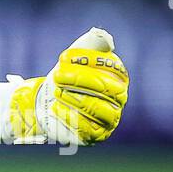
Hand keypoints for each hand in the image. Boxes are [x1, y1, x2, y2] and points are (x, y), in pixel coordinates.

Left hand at [10, 27, 128, 145]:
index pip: (111, 66)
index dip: (87, 60)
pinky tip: (54, 108)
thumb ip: (89, 45)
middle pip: (104, 87)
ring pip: (96, 107)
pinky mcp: (97, 134)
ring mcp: (110, 118)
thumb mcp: (77, 60)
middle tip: (57, 75)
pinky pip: (85, 127)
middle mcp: (119, 98)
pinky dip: (68, 116)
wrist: (53, 104)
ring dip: (74, 98)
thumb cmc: (68, 79)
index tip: (63, 57)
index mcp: (119, 77)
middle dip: (79, 79)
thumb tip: (102, 36)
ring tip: (56, 92)